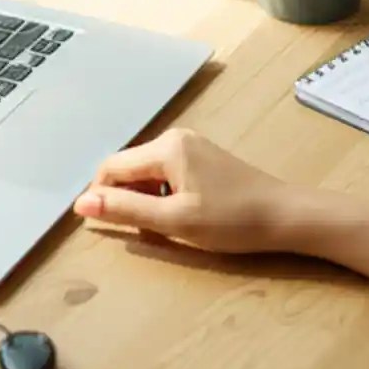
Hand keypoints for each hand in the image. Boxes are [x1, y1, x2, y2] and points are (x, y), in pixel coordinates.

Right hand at [72, 129, 295, 252]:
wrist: (286, 216)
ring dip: (146, 201)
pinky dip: (164, 196)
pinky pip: (167, 174)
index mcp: (165, 146)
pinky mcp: (204, 158)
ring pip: (147, 174)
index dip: (101, 198)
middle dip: (127, 200)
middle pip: (129, 168)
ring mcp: (192, 146)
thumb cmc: (231, 220)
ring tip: (168, 226)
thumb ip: (126, 210)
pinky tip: (183, 216)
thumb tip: (82, 204)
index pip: (110, 167)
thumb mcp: (174, 220)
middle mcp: (175, 137)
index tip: (110, 228)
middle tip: (147, 231)